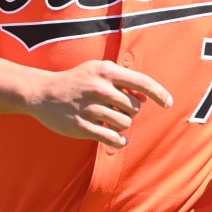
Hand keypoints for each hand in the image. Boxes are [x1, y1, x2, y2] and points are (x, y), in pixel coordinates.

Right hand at [24, 60, 172, 147]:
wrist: (42, 92)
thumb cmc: (75, 80)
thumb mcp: (97, 70)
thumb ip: (122, 80)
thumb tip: (146, 97)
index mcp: (106, 71)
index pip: (142, 82)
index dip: (159, 92)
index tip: (169, 102)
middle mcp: (99, 88)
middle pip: (134, 107)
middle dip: (130, 111)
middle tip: (117, 110)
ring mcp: (90, 107)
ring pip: (125, 123)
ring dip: (122, 125)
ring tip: (111, 121)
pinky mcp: (81, 126)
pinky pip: (112, 138)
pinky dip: (120, 140)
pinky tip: (119, 139)